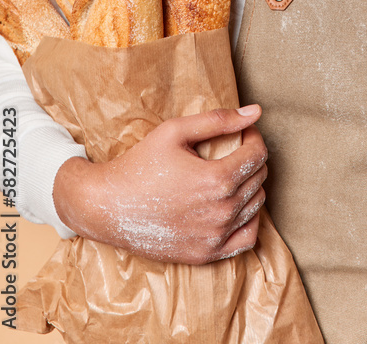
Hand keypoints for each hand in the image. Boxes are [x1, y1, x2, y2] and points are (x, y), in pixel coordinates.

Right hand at [53, 105, 267, 263]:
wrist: (107, 207)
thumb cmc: (140, 164)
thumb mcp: (175, 131)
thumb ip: (218, 120)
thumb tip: (256, 111)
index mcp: (216, 180)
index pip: (258, 154)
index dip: (253, 137)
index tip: (242, 132)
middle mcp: (221, 212)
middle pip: (259, 178)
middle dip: (252, 158)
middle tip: (234, 149)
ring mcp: (215, 237)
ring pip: (256, 206)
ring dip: (250, 186)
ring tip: (230, 173)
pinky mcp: (206, 255)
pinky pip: (248, 238)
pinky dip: (248, 219)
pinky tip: (234, 204)